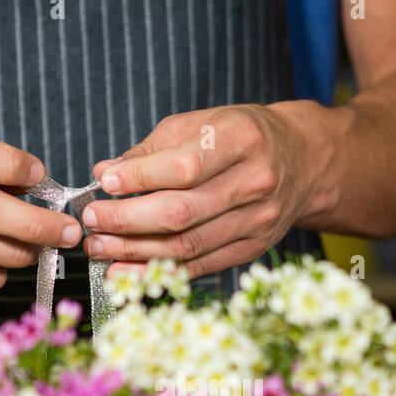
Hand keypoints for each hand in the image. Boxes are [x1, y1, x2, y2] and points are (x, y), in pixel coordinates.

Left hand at [82, 104, 325, 278]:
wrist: (303, 161)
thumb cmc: (243, 136)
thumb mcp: (201, 123)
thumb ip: (152, 149)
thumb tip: (104, 172)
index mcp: (241, 139)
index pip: (183, 166)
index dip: (138, 178)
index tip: (105, 182)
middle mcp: (255, 182)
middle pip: (182, 212)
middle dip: (127, 220)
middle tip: (92, 221)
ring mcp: (257, 220)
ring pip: (187, 245)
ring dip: (136, 251)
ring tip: (100, 247)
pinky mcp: (253, 248)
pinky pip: (200, 267)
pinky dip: (159, 272)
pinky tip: (127, 271)